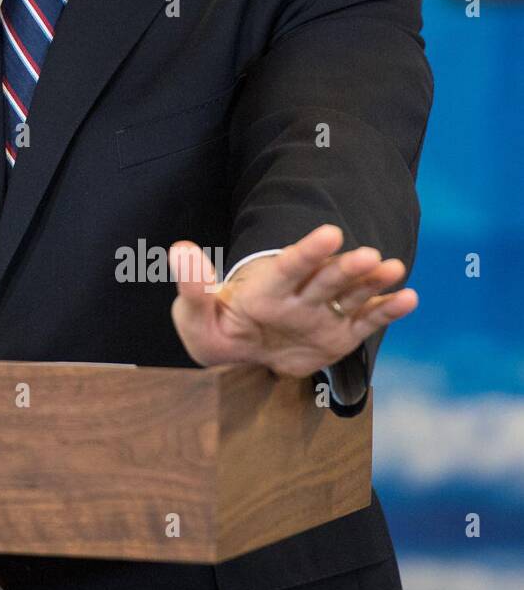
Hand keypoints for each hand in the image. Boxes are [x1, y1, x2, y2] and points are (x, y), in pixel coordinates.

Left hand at [168, 223, 416, 379]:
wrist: (235, 355)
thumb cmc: (214, 330)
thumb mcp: (195, 317)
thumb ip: (193, 287)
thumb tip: (180, 249)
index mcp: (265, 289)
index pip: (288, 266)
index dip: (308, 251)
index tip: (329, 234)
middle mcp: (298, 296)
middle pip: (325, 278)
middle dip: (347, 267)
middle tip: (370, 255)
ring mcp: (321, 313)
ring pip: (350, 294)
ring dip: (372, 282)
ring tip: (396, 269)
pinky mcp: (338, 334)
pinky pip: (364, 321)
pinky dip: (386, 311)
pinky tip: (409, 298)